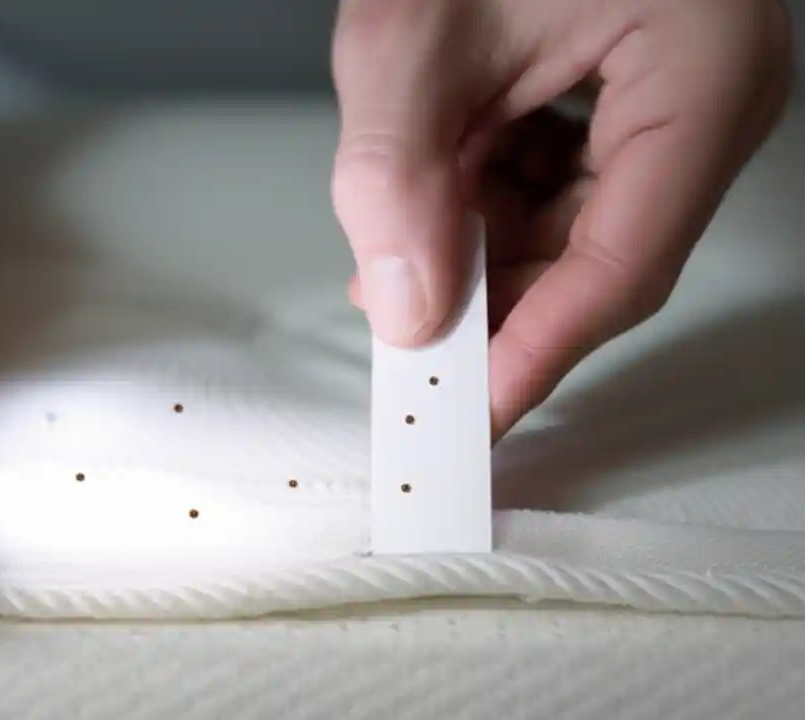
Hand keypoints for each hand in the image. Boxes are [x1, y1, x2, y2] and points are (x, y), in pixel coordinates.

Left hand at [331, 0, 792, 436]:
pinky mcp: (629, 83)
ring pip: (572, 222)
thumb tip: (402, 305)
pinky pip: (562, 173)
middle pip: (595, 255)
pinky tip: (432, 189)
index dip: (535, 353)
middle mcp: (707, 99)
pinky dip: (487, 192)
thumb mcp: (413, 30)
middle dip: (488, 296)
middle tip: (403, 338)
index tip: (465, 416)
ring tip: (396, 241)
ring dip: (477, 242)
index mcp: (702, 80)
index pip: (621, 265)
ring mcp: (674, 93)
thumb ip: (394, 173)